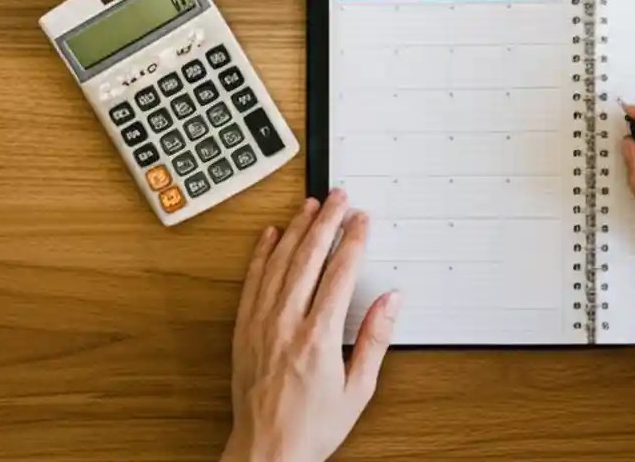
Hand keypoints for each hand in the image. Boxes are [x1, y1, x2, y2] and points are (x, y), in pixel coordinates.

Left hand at [221, 190, 400, 461]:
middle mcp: (286, 324)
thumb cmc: (313, 425)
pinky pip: (252, 281)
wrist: (267, 450)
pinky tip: (269, 235)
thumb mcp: (359, 388)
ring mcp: (260, 324)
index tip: (362, 221)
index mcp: (318, 337)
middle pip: (308, 257)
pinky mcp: (243, 330)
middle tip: (339, 197)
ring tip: (310, 206)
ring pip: (278, 262)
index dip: (353, 241)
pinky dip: (261, 254)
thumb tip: (391, 301)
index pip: (339, 273)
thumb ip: (375, 339)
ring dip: (295, 229)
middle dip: (327, 221)